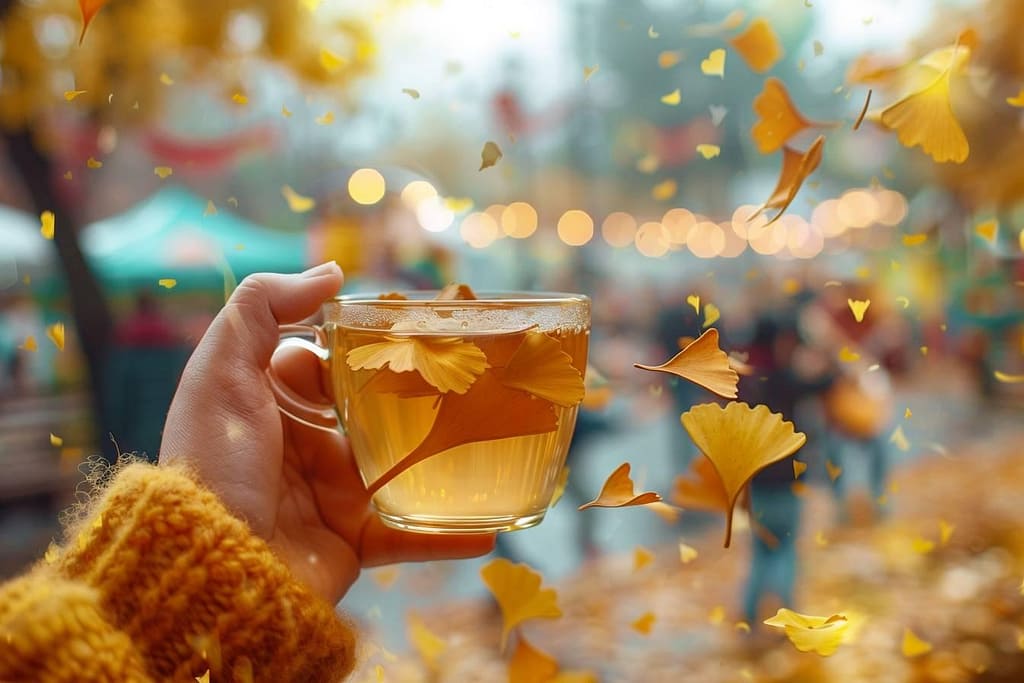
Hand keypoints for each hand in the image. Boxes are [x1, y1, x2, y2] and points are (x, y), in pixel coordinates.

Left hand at [159, 263, 494, 602]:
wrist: (210, 569)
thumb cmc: (214, 463)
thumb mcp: (221, 373)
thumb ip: (262, 308)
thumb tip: (331, 272)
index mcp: (276, 406)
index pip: (326, 364)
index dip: (360, 346)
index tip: (410, 330)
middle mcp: (307, 448)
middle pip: (374, 414)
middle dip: (416, 399)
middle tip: (472, 379)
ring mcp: (334, 496)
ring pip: (402, 471)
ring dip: (443, 463)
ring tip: (491, 443)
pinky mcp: (354, 542)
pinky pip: (410, 538)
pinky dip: (447, 536)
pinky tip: (489, 528)